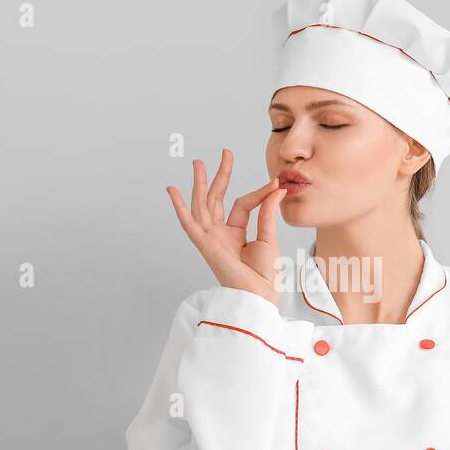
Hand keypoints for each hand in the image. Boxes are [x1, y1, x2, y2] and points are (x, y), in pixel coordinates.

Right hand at [166, 149, 286, 306]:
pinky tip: (173, 191)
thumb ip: (267, 211)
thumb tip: (276, 187)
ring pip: (201, 206)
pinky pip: (189, 224)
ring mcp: (211, 239)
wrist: (260, 296)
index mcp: (235, 234)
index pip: (242, 204)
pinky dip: (180, 207)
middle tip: (224, 154)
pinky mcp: (205, 245)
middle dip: (219, 176)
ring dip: (199, 184)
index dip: (258, 192)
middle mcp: (220, 234)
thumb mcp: (268, 237)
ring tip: (198, 163)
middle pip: (216, 199)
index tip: (275, 183)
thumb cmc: (264, 275)